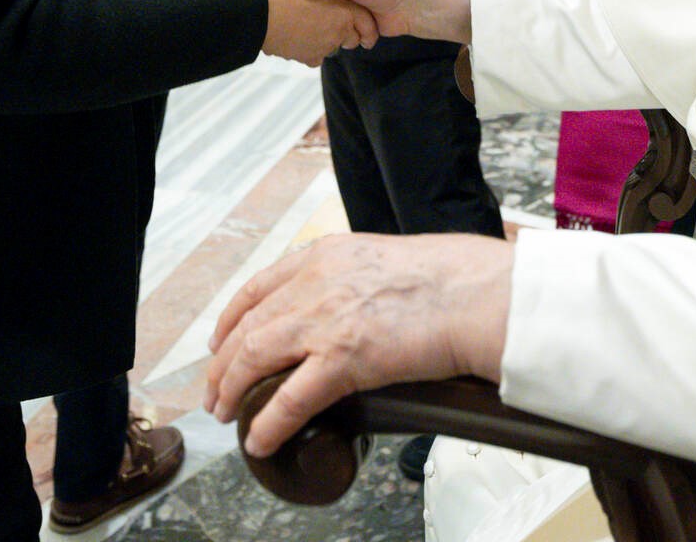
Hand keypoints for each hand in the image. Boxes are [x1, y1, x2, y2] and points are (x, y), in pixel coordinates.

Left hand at [204, 232, 512, 455]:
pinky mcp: (343, 359)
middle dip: (223, 362)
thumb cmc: (453, 277)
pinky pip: (289, 399)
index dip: (232, 318)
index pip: (259, 286)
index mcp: (327, 255)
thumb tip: (354, 305)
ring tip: (226, 413)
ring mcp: (326, 321)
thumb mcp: (387, 258)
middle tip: (216, 390)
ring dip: (231, 390)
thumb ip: (357, 277)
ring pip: (253, 358)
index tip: (222, 338)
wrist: (479, 294)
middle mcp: (316, 283)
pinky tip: (259, 440)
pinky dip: (268, 423)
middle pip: (248, 325)